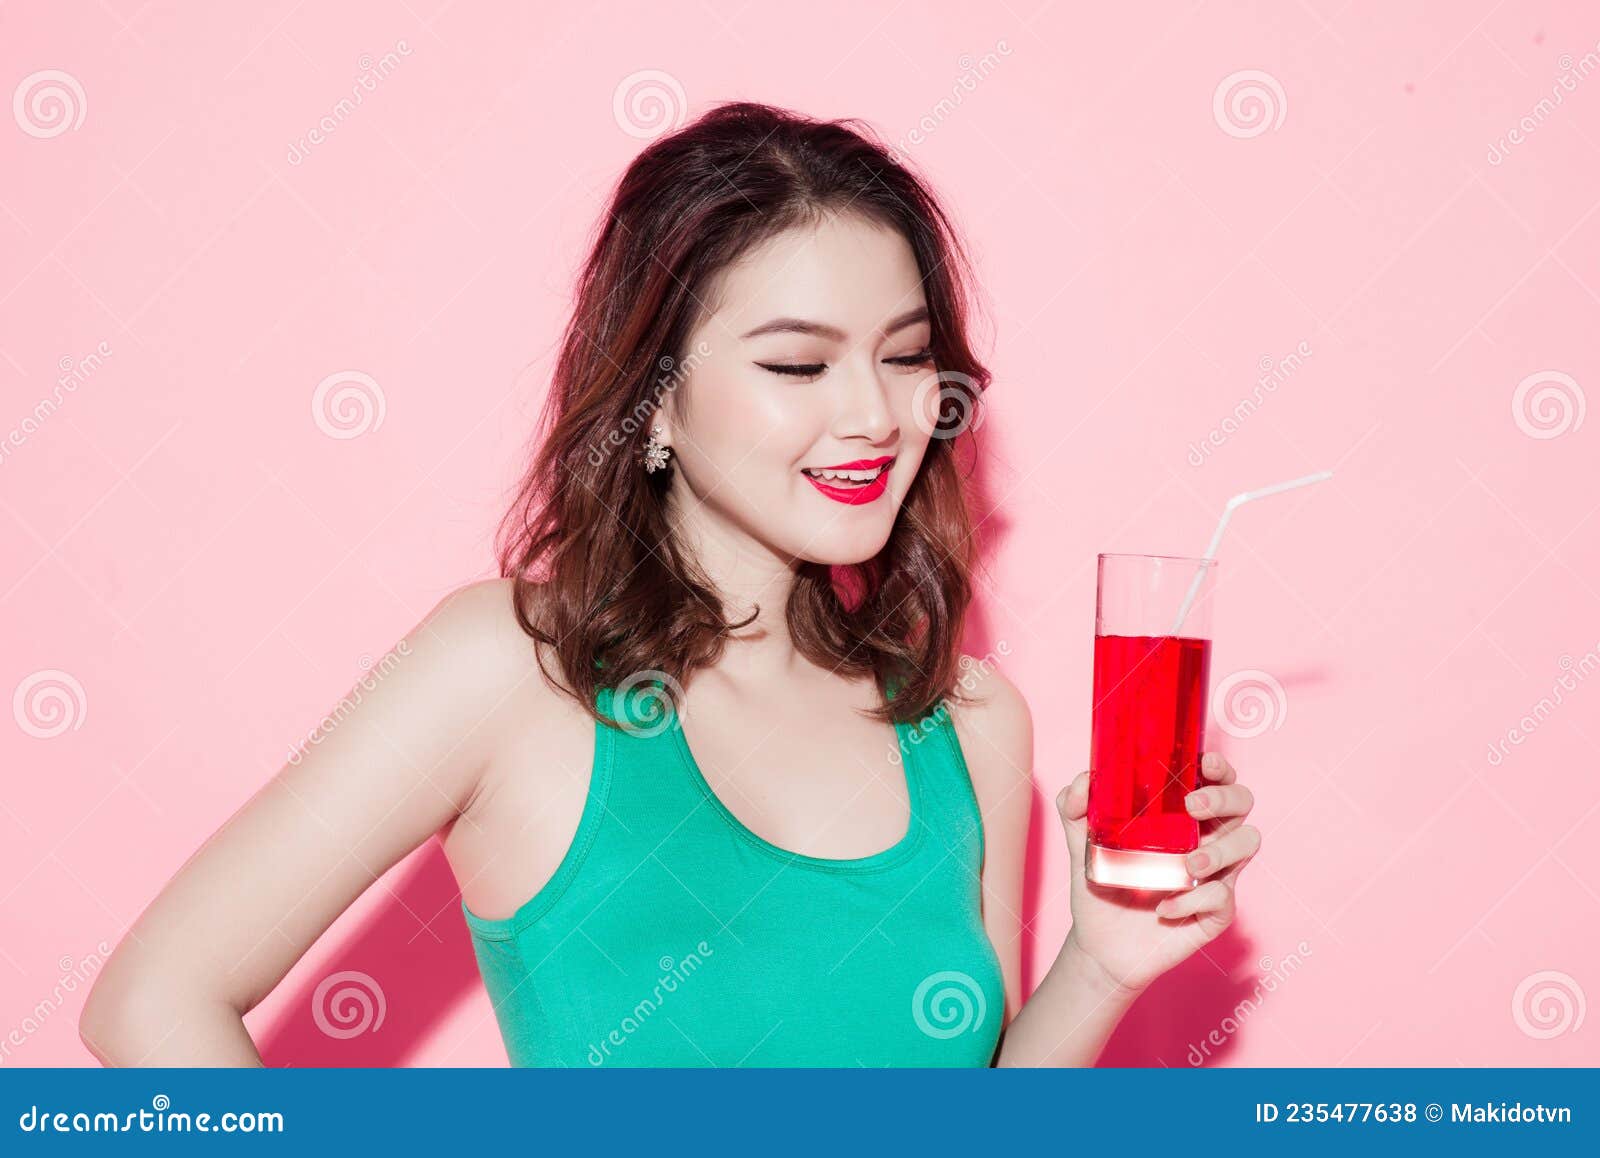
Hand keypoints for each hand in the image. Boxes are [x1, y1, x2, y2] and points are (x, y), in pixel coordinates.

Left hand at [1054, 752, 1259, 996]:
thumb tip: (1084, 782)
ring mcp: (1215, 874)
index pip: (1214, 780)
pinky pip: (1222, 897)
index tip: (1205, 764)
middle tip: (1191, 807)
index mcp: (1180, 816)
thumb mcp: (1081, 842)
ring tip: (1187, 864)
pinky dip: (1192, 900)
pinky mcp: (1215, 912)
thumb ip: (1075, 808)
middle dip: (1224, 797)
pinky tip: (1164, 908)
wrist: (1101, 944)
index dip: (1219, 768)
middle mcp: (1205, 839)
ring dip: (1221, 849)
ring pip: (1247, 844)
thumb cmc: (1102, 885)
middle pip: (1242, 803)